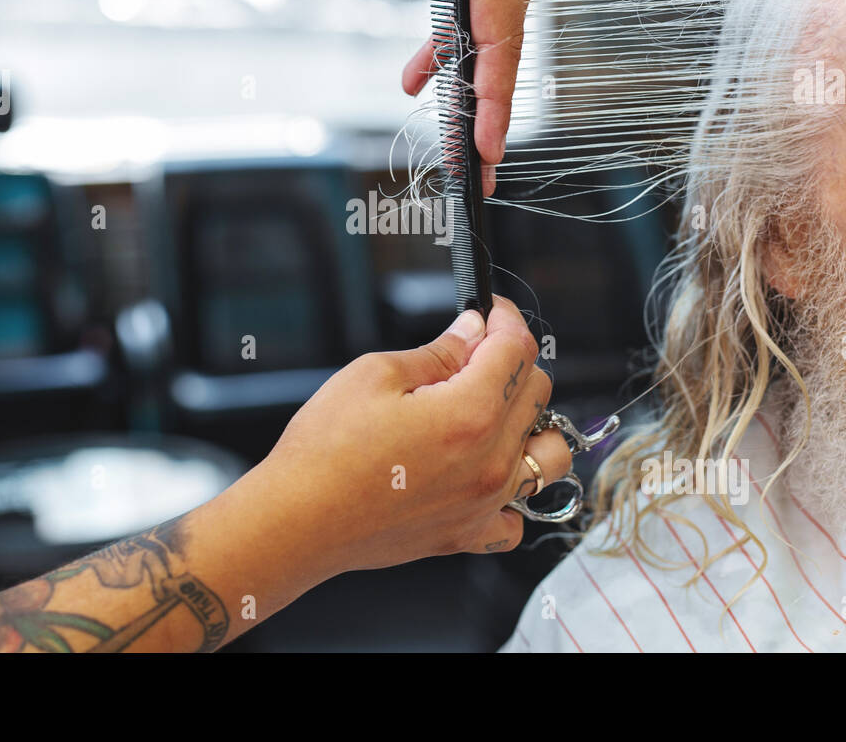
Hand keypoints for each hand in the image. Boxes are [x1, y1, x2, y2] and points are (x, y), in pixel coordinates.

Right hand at [260, 296, 569, 577]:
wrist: (297, 521)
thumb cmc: (324, 451)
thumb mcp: (374, 374)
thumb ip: (437, 352)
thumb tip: (472, 331)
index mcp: (470, 413)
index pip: (516, 349)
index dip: (503, 318)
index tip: (489, 311)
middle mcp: (490, 462)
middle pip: (538, 393)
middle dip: (511, 361)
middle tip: (470, 354)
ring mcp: (484, 503)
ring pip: (549, 455)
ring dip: (530, 424)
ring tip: (490, 412)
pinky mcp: (466, 535)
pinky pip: (516, 518)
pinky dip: (511, 494)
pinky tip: (480, 474)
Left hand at [349, 0, 551, 194]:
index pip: (502, 35)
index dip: (495, 96)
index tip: (487, 146)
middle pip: (504, 51)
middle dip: (488, 115)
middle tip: (478, 176)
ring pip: (492, 43)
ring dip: (469, 93)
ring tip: (456, 150)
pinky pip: (479, 25)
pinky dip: (452, 54)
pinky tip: (421, 78)